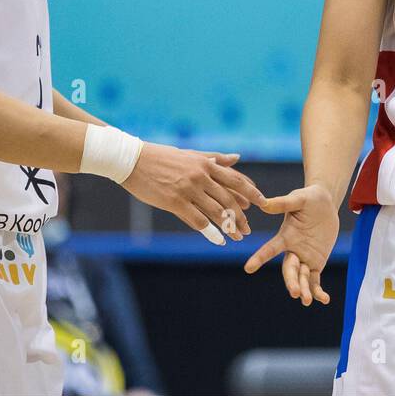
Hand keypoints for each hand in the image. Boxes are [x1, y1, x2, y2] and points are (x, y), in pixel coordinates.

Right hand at [122, 144, 264, 242]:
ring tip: (237, 238)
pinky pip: (198, 221)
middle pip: (228, 200)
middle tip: (247, 230)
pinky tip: (219, 241)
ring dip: (229, 228)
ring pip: (216, 212)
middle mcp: (200, 176)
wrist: (132, 160)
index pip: (235, 180)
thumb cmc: (161, 157)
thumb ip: (215, 158)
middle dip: (240, 217)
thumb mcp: (191, 154)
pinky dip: (211, 233)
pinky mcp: (175, 202)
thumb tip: (237, 158)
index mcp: (206, 164)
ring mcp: (188, 190)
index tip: (262, 204)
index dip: (250, 193)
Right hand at [243, 185, 339, 305]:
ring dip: (303, 290)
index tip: (248, 268)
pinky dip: (318, 291)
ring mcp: (304, 258)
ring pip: (301, 278)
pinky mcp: (316, 262)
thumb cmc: (309, 198)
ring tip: (308, 301)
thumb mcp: (298, 199)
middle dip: (291, 281)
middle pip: (288, 269)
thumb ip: (283, 203)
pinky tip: (324, 300)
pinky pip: (315, 280)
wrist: (324, 203)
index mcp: (285, 236)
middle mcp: (292, 250)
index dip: (259, 258)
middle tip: (294, 292)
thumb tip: (264, 203)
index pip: (270, 248)